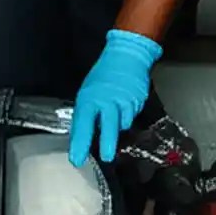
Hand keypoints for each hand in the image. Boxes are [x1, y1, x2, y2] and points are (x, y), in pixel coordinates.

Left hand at [69, 29, 162, 166]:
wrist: (128, 55)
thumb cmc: (104, 74)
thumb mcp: (88, 91)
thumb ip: (86, 113)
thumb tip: (81, 135)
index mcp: (90, 97)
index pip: (83, 123)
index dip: (80, 142)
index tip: (76, 159)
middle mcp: (108, 100)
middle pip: (108, 126)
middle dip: (107, 143)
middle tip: (106, 157)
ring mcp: (125, 101)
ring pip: (122, 124)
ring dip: (117, 128)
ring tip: (114, 119)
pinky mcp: (138, 102)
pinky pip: (131, 117)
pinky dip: (126, 118)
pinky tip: (124, 109)